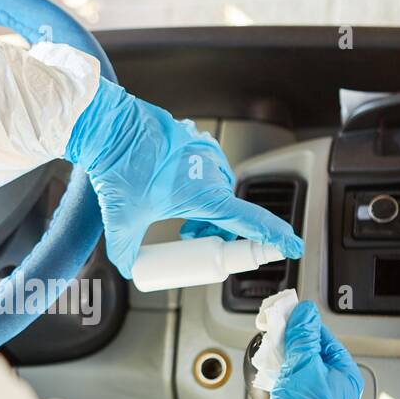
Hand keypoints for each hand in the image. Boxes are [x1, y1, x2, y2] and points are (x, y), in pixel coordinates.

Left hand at [65, 78, 302, 277]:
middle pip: (229, 211)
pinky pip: (205, 171)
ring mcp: (204, 154)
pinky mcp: (194, 142)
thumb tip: (129, 270)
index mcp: (205, 194)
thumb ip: (126, 254)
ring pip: (217, 191)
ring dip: (206, 210)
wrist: (108, 128)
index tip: (292, 246)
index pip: (251, 221)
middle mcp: (212, 172)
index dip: (274, 237)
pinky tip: (173, 191)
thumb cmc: (119, 171)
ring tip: (181, 221)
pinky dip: (197, 188)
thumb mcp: (122, 223)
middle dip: (215, 231)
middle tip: (190, 239)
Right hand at [257, 301, 362, 398]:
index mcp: (347, 374)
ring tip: (273, 355)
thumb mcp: (304, 364)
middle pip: (312, 352)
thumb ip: (304, 335)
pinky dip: (282, 374)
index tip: (290, 316)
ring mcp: (320, 397)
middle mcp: (337, 386)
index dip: (306, 326)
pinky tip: (272, 373)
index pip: (325, 339)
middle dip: (292, 344)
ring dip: (285, 359)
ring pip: (301, 367)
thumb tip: (305, 312)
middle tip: (277, 335)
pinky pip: (294, 382)